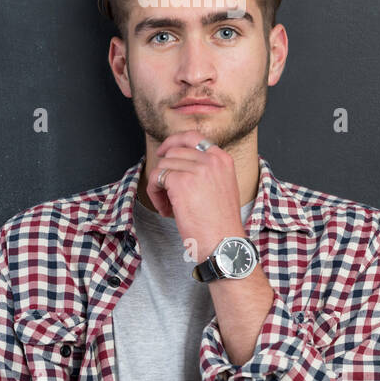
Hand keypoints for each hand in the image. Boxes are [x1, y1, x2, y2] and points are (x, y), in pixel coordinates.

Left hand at [147, 133, 245, 261]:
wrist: (224, 244)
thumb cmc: (221, 223)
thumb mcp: (222, 186)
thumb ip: (206, 170)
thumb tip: (179, 162)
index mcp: (222, 159)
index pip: (193, 137)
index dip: (173, 142)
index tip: (163, 153)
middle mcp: (211, 160)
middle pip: (173, 151)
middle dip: (165, 171)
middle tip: (167, 192)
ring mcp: (196, 169)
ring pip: (162, 165)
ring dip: (159, 185)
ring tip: (169, 205)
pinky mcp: (181, 182)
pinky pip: (156, 178)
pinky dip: (155, 194)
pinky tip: (166, 210)